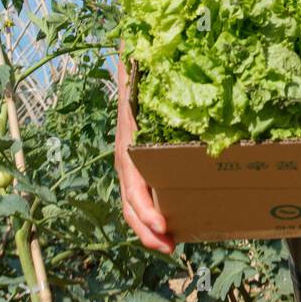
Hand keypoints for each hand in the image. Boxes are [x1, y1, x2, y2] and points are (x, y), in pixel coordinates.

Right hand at [114, 60, 173, 253]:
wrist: (132, 64)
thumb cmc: (142, 70)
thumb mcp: (140, 74)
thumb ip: (139, 68)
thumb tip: (139, 54)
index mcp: (127, 144)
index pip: (132, 185)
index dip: (145, 208)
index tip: (162, 224)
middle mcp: (126, 158)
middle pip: (130, 204)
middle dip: (147, 230)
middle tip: (170, 247)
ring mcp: (132, 164)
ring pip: (135, 205)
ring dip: (150, 230)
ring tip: (172, 245)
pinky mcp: (142, 165)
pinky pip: (145, 195)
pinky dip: (155, 215)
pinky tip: (174, 225)